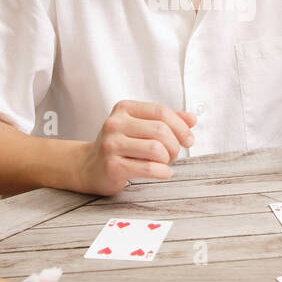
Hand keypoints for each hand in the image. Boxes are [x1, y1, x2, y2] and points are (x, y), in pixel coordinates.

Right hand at [79, 100, 196, 194]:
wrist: (89, 167)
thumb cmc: (121, 146)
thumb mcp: (141, 126)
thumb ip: (166, 120)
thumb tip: (192, 118)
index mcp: (124, 108)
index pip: (161, 112)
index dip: (181, 126)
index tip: (189, 140)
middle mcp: (115, 123)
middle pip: (161, 130)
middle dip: (175, 145)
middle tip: (174, 155)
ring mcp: (111, 144)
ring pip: (156, 149)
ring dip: (168, 159)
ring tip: (164, 163)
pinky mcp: (112, 166)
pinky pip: (148, 167)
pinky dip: (162, 171)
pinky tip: (163, 172)